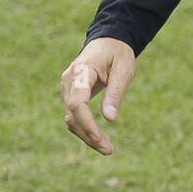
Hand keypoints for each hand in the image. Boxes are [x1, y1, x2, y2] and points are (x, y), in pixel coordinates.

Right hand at [60, 37, 136, 154]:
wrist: (108, 41)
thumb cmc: (118, 53)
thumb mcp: (124, 70)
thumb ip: (116, 93)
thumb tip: (110, 120)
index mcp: (81, 71)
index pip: (77, 103)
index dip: (86, 123)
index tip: (99, 138)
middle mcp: (69, 81)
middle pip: (72, 114)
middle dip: (88, 135)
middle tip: (109, 150)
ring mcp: (68, 88)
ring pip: (71, 119)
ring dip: (87, 136)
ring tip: (108, 149)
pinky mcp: (71, 95)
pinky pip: (75, 116)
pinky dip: (85, 129)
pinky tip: (99, 139)